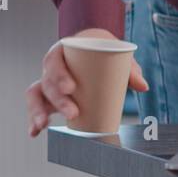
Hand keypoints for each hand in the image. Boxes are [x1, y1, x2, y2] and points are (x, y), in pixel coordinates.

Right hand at [25, 28, 148, 136]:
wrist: (94, 44)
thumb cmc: (103, 49)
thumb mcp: (116, 54)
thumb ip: (130, 70)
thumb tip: (143, 87)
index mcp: (63, 51)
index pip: (55, 61)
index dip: (59, 75)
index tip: (71, 88)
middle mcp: (51, 66)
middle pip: (48, 82)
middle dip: (58, 100)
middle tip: (73, 112)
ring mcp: (49, 81)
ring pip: (36, 95)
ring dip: (37, 111)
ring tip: (43, 125)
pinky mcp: (49, 95)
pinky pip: (36, 106)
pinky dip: (33, 119)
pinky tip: (34, 132)